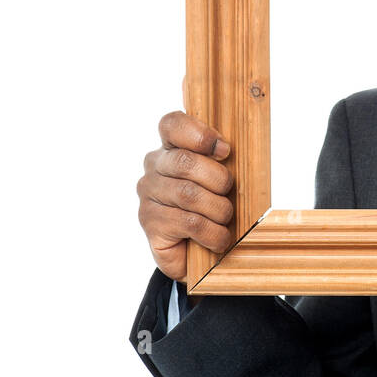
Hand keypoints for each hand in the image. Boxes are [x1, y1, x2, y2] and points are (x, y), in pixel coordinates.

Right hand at [137, 111, 235, 280]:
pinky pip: (189, 222)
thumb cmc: (213, 206)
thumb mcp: (222, 177)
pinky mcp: (150, 223)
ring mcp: (148, 195)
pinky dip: (213, 232)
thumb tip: (229, 149)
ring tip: (225, 218)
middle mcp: (154, 167)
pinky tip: (218, 238)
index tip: (224, 151)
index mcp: (171, 146)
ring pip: (188, 194)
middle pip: (185, 161)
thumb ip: (222, 160)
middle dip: (218, 179)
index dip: (200, 135)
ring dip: (218, 209)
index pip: (172, 124)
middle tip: (228, 192)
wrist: (196, 252)